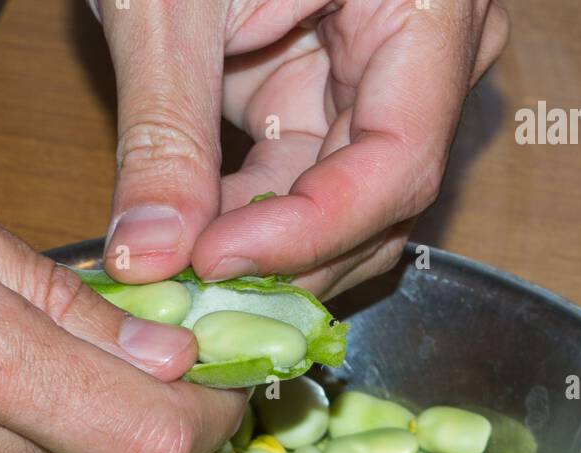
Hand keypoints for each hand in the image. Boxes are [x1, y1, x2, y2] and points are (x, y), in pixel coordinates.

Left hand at [98, 0, 507, 295]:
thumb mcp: (169, 5)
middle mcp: (430, 48)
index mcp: (427, 0)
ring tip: (179, 271)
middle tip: (190, 296)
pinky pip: (305, 184)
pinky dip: (246, 220)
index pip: (398, 161)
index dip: (308, 232)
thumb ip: (167, 138)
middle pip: (377, 202)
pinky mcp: (334, 94)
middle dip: (283, 260)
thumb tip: (150, 260)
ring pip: (342, 209)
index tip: (213, 261)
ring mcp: (385, 76)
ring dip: (263, 253)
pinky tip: (189, 240)